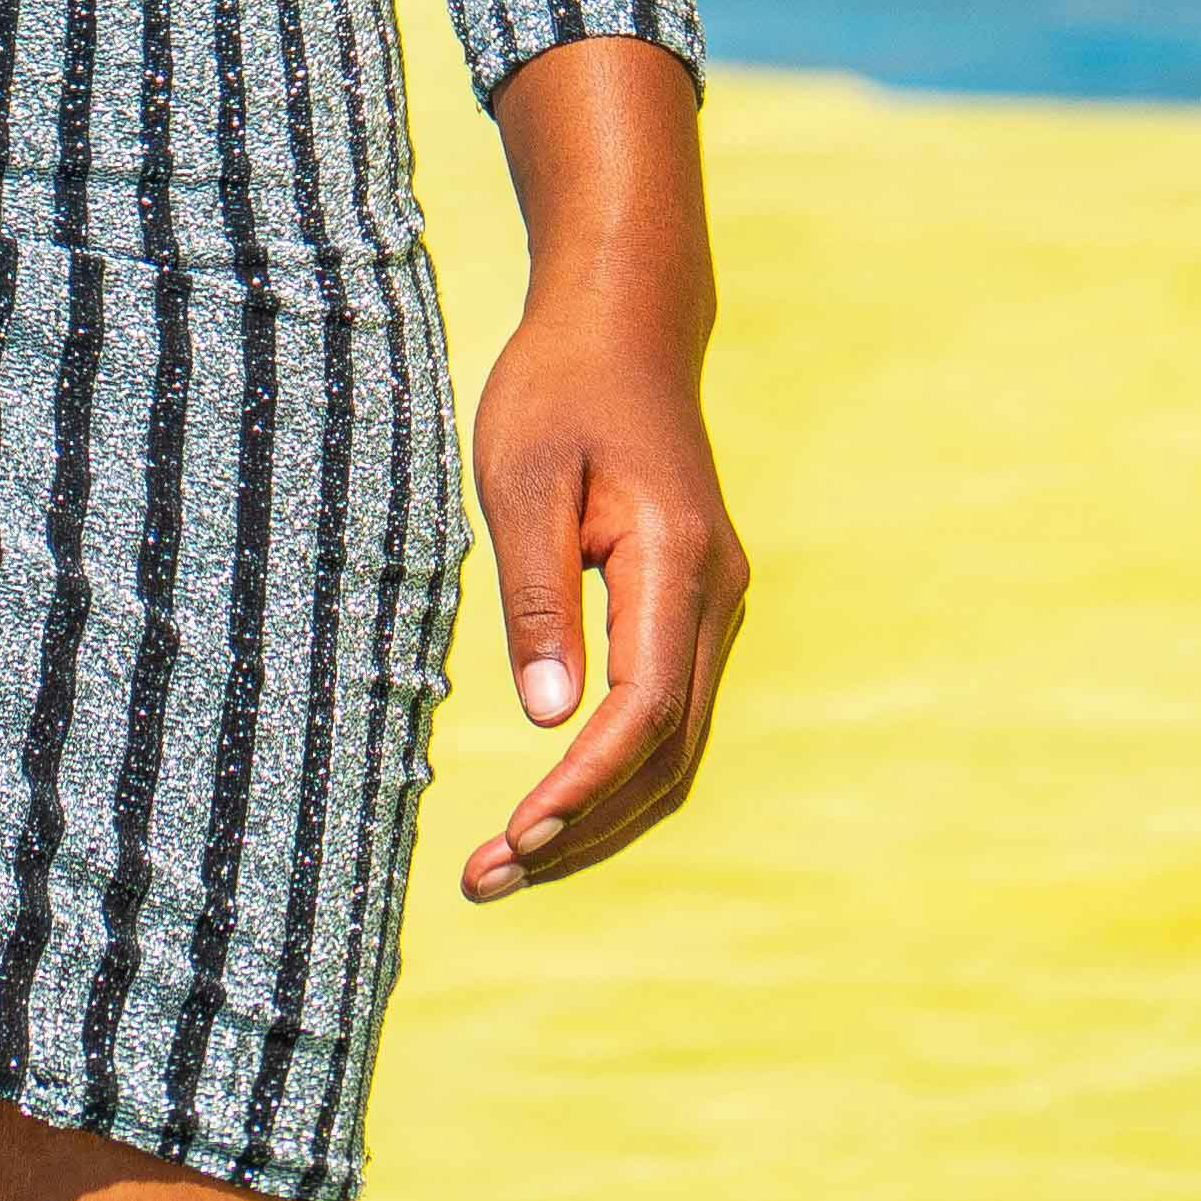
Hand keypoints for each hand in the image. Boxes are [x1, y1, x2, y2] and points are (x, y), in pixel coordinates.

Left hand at [460, 33, 749, 902]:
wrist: (625, 319)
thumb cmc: (560, 384)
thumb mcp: (521, 474)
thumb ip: (537, 595)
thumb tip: (544, 717)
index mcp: (676, 561)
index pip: (644, 709)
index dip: (585, 786)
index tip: (518, 837)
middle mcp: (714, 594)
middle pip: (667, 751)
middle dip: (585, 828)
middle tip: (487, 881)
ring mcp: (713, 601)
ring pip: (674, 744)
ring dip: (601, 813)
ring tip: (509, 864)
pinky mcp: (691, 604)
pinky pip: (667, 712)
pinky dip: (616, 771)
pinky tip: (555, 803)